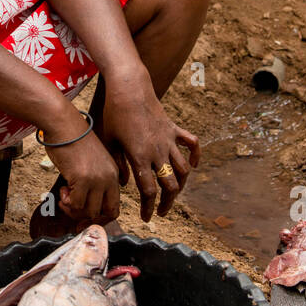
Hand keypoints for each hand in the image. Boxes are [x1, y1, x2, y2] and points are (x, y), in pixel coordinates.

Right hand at [42, 127, 120, 224]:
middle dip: (86, 218)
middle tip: (70, 210)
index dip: (100, 219)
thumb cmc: (71, 141)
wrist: (63, 125)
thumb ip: (92, 182)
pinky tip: (62, 190)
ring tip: (65, 197)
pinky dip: (66, 202)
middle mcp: (109, 178)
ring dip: (73, 209)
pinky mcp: (84, 179)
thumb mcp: (90, 162)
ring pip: (89, 212)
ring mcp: (98, 179)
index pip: (114, 207)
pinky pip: (76, 204)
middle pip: (105, 214)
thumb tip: (82, 206)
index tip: (85, 221)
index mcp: (113, 173)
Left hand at [101, 86, 198, 222]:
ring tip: (173, 193)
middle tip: (161, 211)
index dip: (148, 208)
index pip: (148, 191)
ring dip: (181, 185)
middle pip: (170, 185)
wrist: (129, 88)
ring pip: (183, 169)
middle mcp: (158, 151)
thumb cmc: (114, 114)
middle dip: (167, 202)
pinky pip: (192, 143)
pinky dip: (195, 155)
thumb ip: (118, 165)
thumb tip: (124, 183)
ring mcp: (169, 140)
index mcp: (139, 157)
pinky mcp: (174, 129)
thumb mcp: (110, 141)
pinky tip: (192, 165)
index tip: (146, 217)